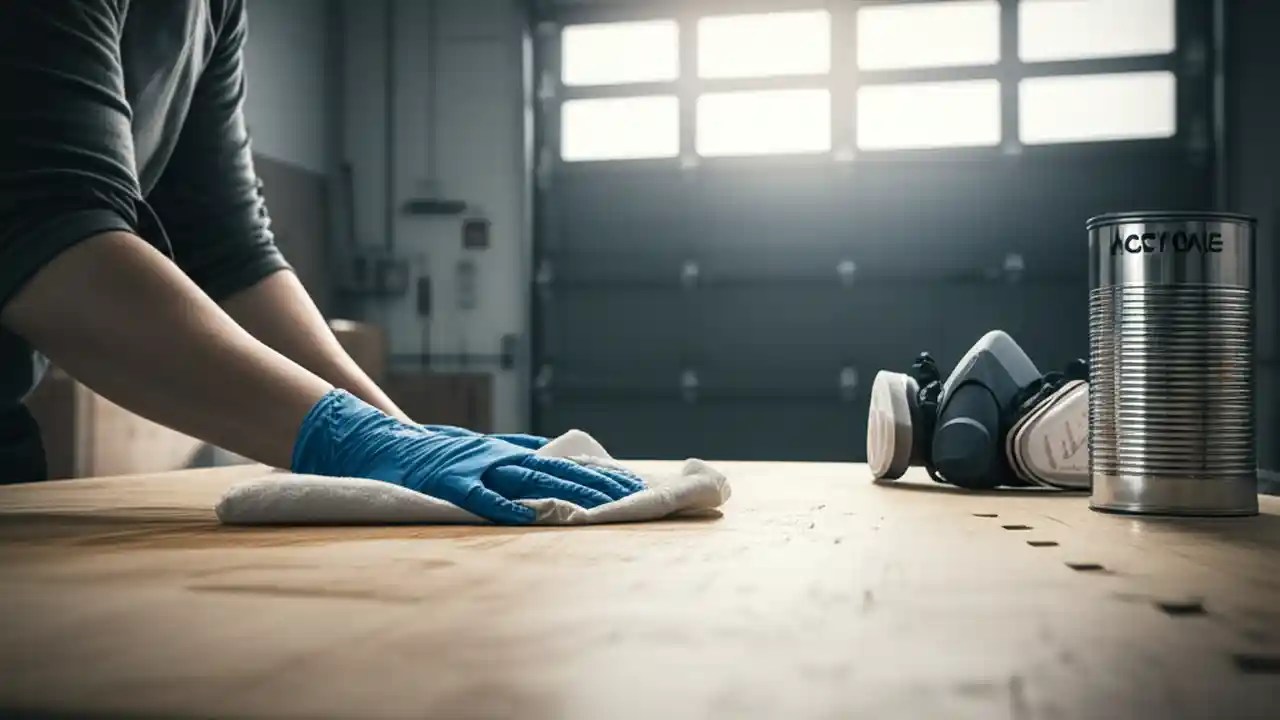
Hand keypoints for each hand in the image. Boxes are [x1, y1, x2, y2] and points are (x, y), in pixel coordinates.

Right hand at [292, 390, 643, 522]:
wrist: (378, 439)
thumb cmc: (430, 448)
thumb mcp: (479, 444)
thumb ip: (514, 449)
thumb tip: (551, 452)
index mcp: (505, 450)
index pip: (562, 462)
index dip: (597, 474)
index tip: (632, 486)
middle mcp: (497, 455)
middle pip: (555, 471)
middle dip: (595, 486)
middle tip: (632, 498)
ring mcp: (473, 467)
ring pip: (528, 481)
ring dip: (565, 495)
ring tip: (598, 510)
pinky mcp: (446, 481)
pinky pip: (479, 495)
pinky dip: (503, 506)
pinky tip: (528, 517)